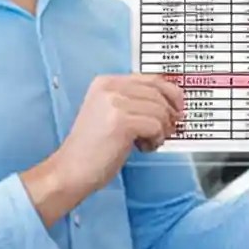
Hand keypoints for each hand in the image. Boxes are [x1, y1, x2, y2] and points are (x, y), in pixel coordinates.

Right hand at [40, 74, 183, 194]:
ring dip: (161, 130)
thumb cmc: (92, 148)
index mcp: (106, 82)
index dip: (170, 93)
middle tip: (167, 131)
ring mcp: (115, 103)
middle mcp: (110, 87)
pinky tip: (143, 148)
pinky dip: (155, 139)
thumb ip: (135, 102)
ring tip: (148, 143)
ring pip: (159, 111)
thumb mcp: (111, 113)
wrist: (71, 170)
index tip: (178, 109)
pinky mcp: (121, 122)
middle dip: (168, 114)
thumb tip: (171, 103)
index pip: (151, 79)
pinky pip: (155, 126)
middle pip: (158, 93)